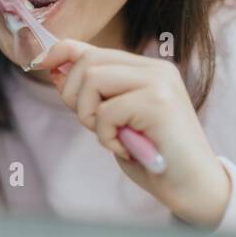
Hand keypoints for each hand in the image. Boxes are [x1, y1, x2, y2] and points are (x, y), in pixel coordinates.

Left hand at [33, 41, 230, 227]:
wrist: (194, 188)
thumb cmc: (152, 157)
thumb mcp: (115, 121)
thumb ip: (93, 95)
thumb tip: (53, 68)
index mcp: (146, 69)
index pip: (91, 49)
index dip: (61, 53)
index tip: (41, 66)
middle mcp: (155, 69)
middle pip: (88, 62)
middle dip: (75, 97)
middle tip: (94, 125)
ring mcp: (159, 83)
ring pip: (93, 80)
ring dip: (90, 115)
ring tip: (111, 136)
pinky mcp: (158, 103)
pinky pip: (106, 111)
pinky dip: (106, 136)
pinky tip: (127, 148)